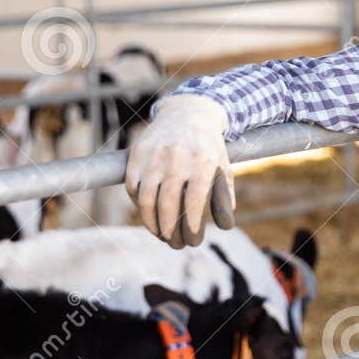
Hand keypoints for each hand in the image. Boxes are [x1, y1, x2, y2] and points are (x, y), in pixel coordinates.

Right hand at [125, 94, 236, 247]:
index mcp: (201, 164)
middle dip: (170, 231)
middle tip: (175, 244)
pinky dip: (139, 205)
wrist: (188, 113)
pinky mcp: (137, 153)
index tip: (193, 241)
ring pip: (146, 199)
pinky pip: (133, 187)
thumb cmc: (208, 148)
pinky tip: (149, 214)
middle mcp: (176, 159)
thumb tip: (226, 225)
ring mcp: (154, 156)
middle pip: (167, 206)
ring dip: (151, 223)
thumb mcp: (223, 167)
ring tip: (161, 235)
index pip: (193, 204)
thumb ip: (225, 196)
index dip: (192, 228)